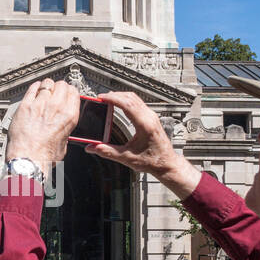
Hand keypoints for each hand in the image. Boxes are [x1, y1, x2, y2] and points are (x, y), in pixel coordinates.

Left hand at [4, 78, 79, 171]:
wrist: (28, 160)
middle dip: (58, 87)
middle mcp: (56, 108)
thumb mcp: (64, 144)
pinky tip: (34, 91)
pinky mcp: (25, 106)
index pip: (74, 92)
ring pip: (47, 83)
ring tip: (44, 91)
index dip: (69, 91)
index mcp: (69, 117)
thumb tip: (62, 128)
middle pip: (61, 85)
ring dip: (46, 87)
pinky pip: (32, 89)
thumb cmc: (44, 157)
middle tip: (55, 92)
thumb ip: (64, 130)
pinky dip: (34, 87)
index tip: (66, 93)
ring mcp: (40, 105)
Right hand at [83, 91, 200, 198]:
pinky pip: (138, 103)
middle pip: (130, 98)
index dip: (112, 98)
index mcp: (144, 125)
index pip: (127, 104)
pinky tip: (119, 105)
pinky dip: (127, 101)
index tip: (101, 97)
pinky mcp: (152, 118)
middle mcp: (150, 118)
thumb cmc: (152, 161)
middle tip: (101, 98)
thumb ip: (107, 152)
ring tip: (108, 99)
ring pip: (135, 98)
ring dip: (121, 96)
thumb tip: (92, 148)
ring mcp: (152, 116)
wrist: (167, 164)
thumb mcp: (127, 158)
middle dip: (115, 95)